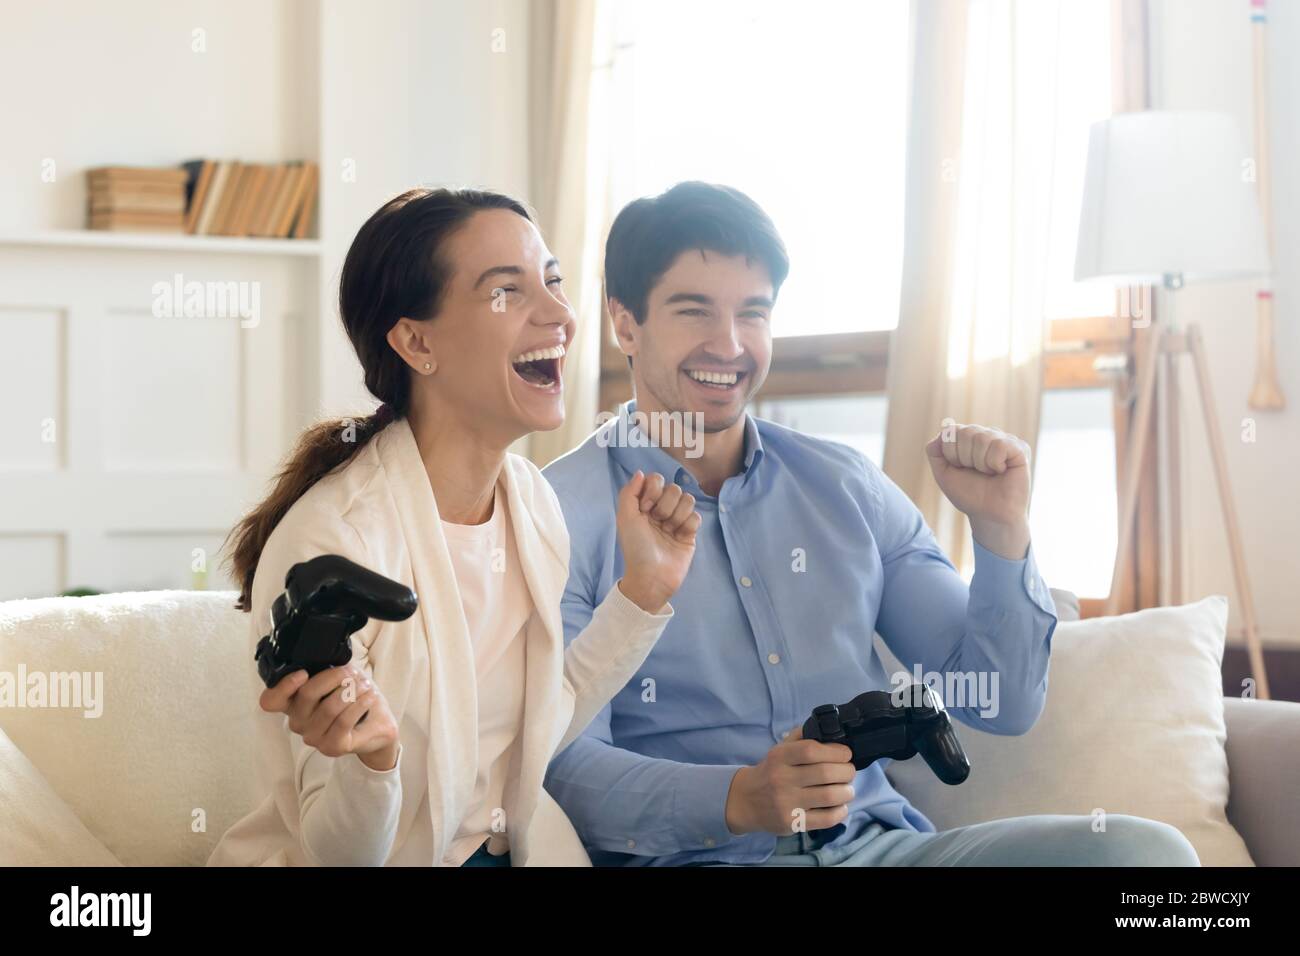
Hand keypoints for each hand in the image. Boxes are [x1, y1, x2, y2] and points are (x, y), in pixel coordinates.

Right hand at [260, 664, 399, 770]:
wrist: (377, 726)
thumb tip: (326, 652)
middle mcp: (298, 722)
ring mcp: (313, 737)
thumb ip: (325, 668)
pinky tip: (369, 696)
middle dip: (334, 677)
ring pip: (329, 708)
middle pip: (307, 695)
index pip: (270, 700)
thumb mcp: (339, 678)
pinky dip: (359, 704)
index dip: (282, 686)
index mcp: (293, 704)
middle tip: (351, 673)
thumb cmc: (353, 698)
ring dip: (351, 691)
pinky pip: (344, 721)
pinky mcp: (332, 747)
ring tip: (364, 685)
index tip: (303, 673)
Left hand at [614, 470, 701, 613]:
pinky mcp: (690, 533)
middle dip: (665, 505)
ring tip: (669, 531)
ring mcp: (677, 520)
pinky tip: (680, 536)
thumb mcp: (625, 518)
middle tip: (657, 522)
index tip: (645, 508)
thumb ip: (629, 492)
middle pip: (674, 488)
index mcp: (644, 505)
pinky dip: (688, 525)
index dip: (653, 491)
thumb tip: (640, 472)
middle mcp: (661, 510)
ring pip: (688, 500)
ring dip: (677, 515)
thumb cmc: (636, 548)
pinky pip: (696, 516)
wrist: (652, 576)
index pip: (656, 480)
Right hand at [723, 726, 856, 835]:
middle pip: (825, 773)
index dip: (836, 751)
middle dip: (847, 771)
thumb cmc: (771, 771)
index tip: (845, 754)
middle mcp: (782, 779)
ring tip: (847, 789)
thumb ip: (802, 737)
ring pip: (830, 796)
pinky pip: (826, 819)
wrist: (746, 801)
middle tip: (849, 772)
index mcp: (780, 757)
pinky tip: (840, 806)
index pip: (811, 750)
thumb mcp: (779, 749)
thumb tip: (829, 730)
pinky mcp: (793, 823)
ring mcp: (787, 803)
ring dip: (847, 791)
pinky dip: (840, 811)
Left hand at [925, 423, 1031, 559]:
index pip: (952, 430)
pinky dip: (994, 463)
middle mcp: (987, 434)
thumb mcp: (943, 473)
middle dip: (964, 458)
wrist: (989, 515)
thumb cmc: (968, 494)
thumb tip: (943, 431)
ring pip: (982, 437)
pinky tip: (1000, 471)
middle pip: (966, 432)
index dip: (951, 454)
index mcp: (969, 438)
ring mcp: (1004, 439)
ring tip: (989, 473)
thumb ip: (935, 451)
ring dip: (980, 463)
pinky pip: (999, 445)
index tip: (960, 468)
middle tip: (976, 472)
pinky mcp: (1020, 448)